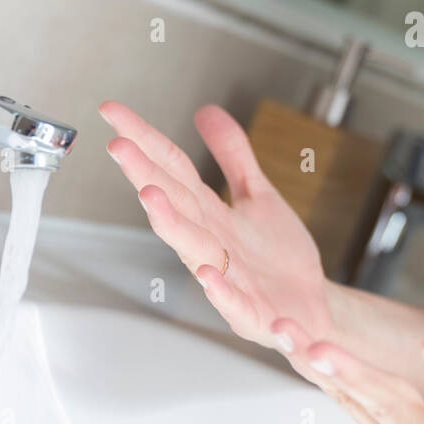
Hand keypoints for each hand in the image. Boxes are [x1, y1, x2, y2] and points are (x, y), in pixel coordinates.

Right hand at [100, 100, 333, 357]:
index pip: (172, 169)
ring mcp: (226, 279)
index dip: (144, 139)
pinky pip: (232, 302)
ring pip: (191, 248)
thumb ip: (233, 157)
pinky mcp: (250, 312)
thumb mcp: (258, 196)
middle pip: (174, 203)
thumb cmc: (278, 258)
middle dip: (145, 174)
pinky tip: (206, 273)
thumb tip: (206, 111)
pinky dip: (218, 290)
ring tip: (149, 195)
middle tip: (118, 146)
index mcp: (209, 214)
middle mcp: (209, 243)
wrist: (312, 309)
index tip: (112, 111)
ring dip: (169, 223)